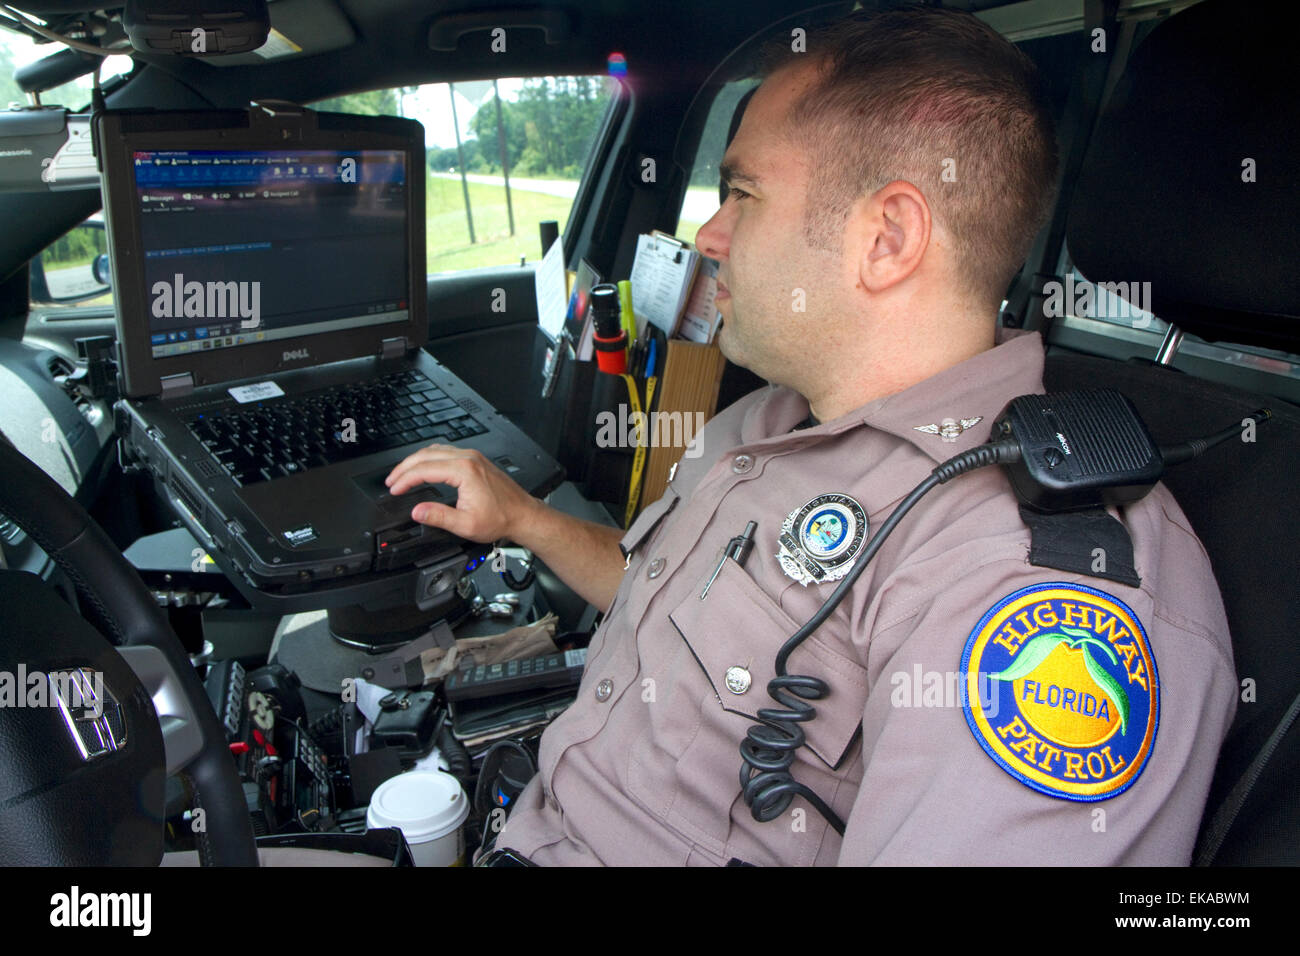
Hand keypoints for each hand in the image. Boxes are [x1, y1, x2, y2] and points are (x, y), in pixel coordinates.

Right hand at [384, 444, 537, 542]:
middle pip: (426, 455)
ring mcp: (473, 457)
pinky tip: (424, 466)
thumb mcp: (466, 524)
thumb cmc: (501, 518)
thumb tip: (416, 511)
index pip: (424, 469)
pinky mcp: (476, 460)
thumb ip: (438, 517)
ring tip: (402, 474)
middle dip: (404, 467)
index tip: (394, 489)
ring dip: (416, 460)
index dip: (405, 480)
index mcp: (464, 471)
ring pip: (436, 450)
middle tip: (391, 481)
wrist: (523, 515)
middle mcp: (468, 458)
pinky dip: (429, 458)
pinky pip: (446, 452)